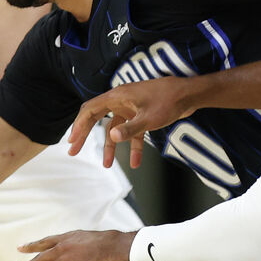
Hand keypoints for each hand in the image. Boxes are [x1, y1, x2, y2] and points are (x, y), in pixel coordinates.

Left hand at [10, 229, 136, 260]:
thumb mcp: (94, 237)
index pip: (44, 243)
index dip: (31, 246)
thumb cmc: (114, 244)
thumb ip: (85, 244)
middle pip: (37, 260)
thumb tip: (91, 248)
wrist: (119, 250)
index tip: (20, 248)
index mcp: (67, 239)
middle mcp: (61, 250)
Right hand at [66, 77, 200, 167]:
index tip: (72, 141)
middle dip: (86, 136)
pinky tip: (136, 162)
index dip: (79, 126)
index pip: (90, 110)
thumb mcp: (149, 118)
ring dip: (112, 147)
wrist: (189, 94)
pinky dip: (133, 146)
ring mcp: (131, 108)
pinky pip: (132, 132)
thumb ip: (130, 129)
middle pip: (97, 119)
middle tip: (74, 151)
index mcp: (117, 96)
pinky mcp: (142, 114)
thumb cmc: (169, 101)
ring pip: (116, 129)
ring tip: (107, 165)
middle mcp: (121, 101)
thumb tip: (112, 137)